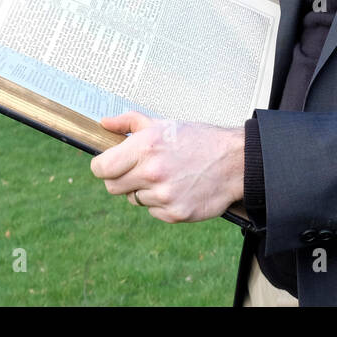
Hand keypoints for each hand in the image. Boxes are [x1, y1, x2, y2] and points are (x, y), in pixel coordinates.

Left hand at [89, 111, 244, 223]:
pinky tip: (177, 188)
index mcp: (145, 147)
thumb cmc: (199, 140)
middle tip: (139, 170)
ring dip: (144, 190)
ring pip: (134, 199)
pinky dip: (160, 203)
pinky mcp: (175, 213)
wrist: (234, 162)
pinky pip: (153, 211)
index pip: (102, 168)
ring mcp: (163, 196)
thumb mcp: (163, 124)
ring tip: (166, 176)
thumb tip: (105, 124)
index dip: (102, 166)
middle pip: (112, 187)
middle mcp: (151, 173)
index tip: (108, 164)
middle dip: (121, 178)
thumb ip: (129, 123)